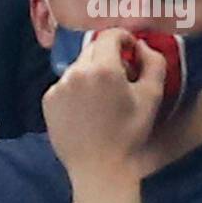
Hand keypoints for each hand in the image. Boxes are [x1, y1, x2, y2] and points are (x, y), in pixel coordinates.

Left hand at [43, 30, 165, 181]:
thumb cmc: (129, 133)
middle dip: (108, 56)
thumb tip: (143, 46)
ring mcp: (58, 86)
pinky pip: (65, 84)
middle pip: (93, 49)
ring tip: (103, 98)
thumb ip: (153, 62)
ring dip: (92, 73)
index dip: (124, 39)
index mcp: (103, 68)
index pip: (110, 35)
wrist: (99, 167)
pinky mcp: (47, 100)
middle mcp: (76, 72)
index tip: (132, 51)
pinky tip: (87, 109)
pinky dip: (76, 89)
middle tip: (121, 77)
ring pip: (78, 67)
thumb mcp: (152, 96)